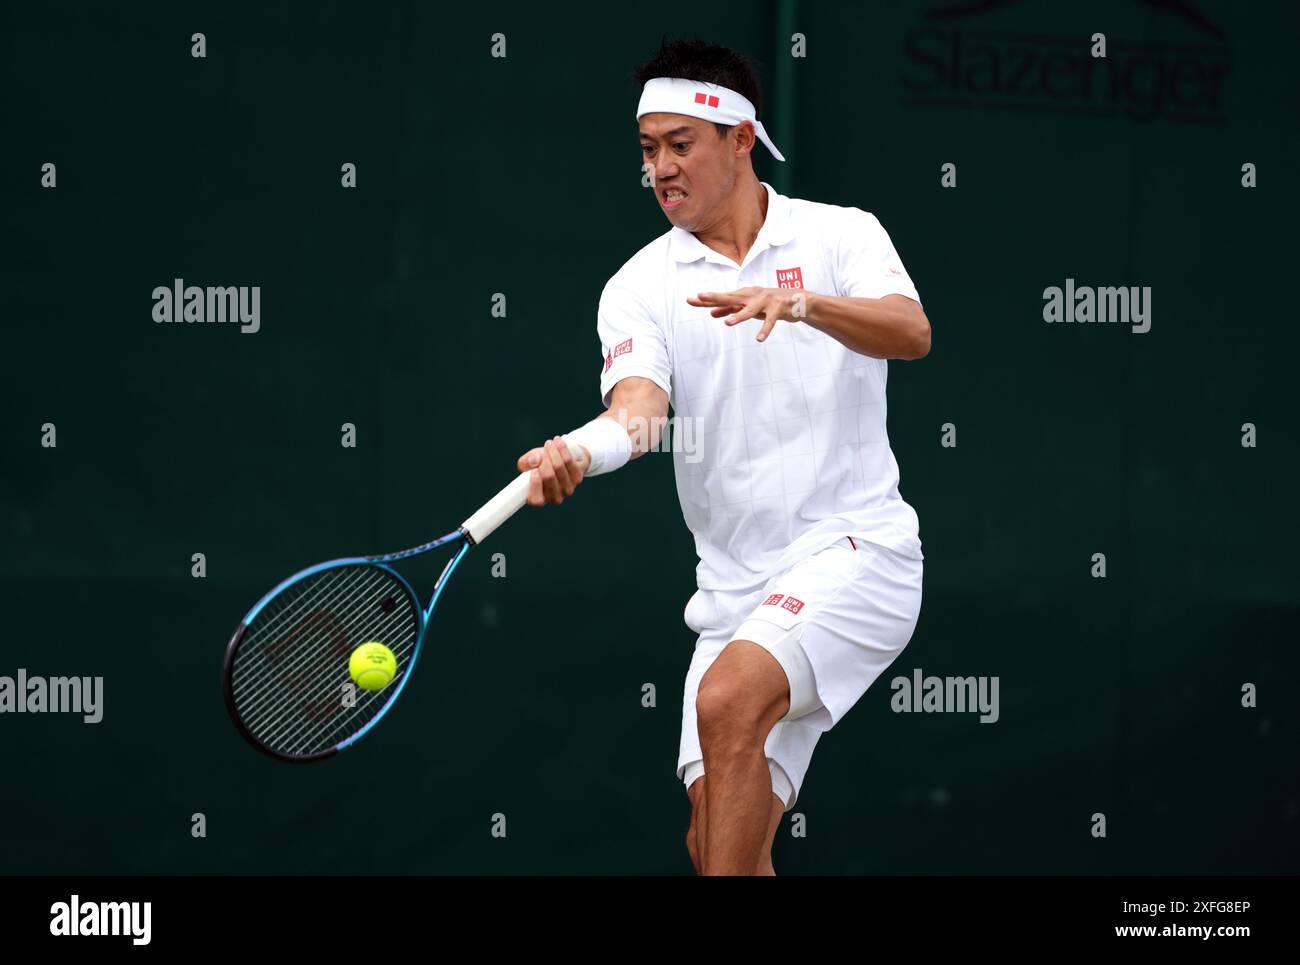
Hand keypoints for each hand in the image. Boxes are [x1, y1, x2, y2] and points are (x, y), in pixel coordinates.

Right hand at [516, 436, 588, 506]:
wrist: (566, 459)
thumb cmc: (543, 464)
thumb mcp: (529, 463)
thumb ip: (525, 463)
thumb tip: (534, 460)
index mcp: (540, 498)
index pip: (536, 500)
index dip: (535, 485)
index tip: (534, 470)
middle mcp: (555, 497)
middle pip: (548, 477)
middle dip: (543, 459)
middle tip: (541, 451)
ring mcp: (568, 489)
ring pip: (559, 466)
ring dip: (552, 451)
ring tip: (549, 443)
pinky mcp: (578, 477)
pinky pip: (568, 460)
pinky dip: (561, 448)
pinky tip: (557, 441)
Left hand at [687, 287, 810, 341]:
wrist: (797, 299)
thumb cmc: (768, 302)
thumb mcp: (748, 306)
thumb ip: (730, 309)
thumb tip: (711, 313)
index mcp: (744, 295)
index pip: (721, 298)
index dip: (706, 299)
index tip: (689, 299)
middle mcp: (752, 295)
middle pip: (731, 298)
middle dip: (715, 297)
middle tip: (700, 296)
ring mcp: (765, 301)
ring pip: (750, 310)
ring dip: (740, 316)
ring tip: (728, 323)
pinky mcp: (778, 308)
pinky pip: (770, 321)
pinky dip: (765, 329)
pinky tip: (759, 339)